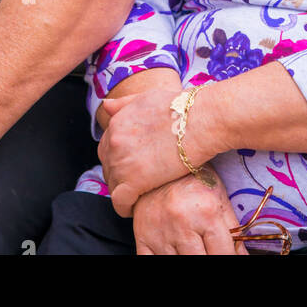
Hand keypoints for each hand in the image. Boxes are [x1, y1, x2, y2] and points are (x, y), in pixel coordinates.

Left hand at [99, 86, 215, 216]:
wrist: (199, 121)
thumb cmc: (180, 108)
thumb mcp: (147, 98)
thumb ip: (124, 104)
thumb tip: (107, 106)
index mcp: (116, 123)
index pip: (106, 148)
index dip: (118, 159)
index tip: (131, 166)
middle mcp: (114, 142)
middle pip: (108, 167)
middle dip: (119, 175)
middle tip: (136, 181)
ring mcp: (122, 162)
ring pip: (113, 185)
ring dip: (123, 191)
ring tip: (139, 194)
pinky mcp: (133, 182)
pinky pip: (119, 202)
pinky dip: (125, 208)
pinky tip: (134, 208)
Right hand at [133, 171, 246, 255]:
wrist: (158, 161)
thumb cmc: (193, 180)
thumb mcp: (218, 198)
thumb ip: (233, 228)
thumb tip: (243, 255)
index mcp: (206, 212)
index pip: (223, 254)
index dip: (227, 257)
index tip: (225, 254)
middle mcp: (182, 222)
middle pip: (200, 262)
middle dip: (208, 258)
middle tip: (206, 248)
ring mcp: (159, 231)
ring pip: (178, 264)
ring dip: (186, 258)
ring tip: (191, 245)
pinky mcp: (142, 237)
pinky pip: (151, 262)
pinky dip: (164, 260)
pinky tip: (173, 251)